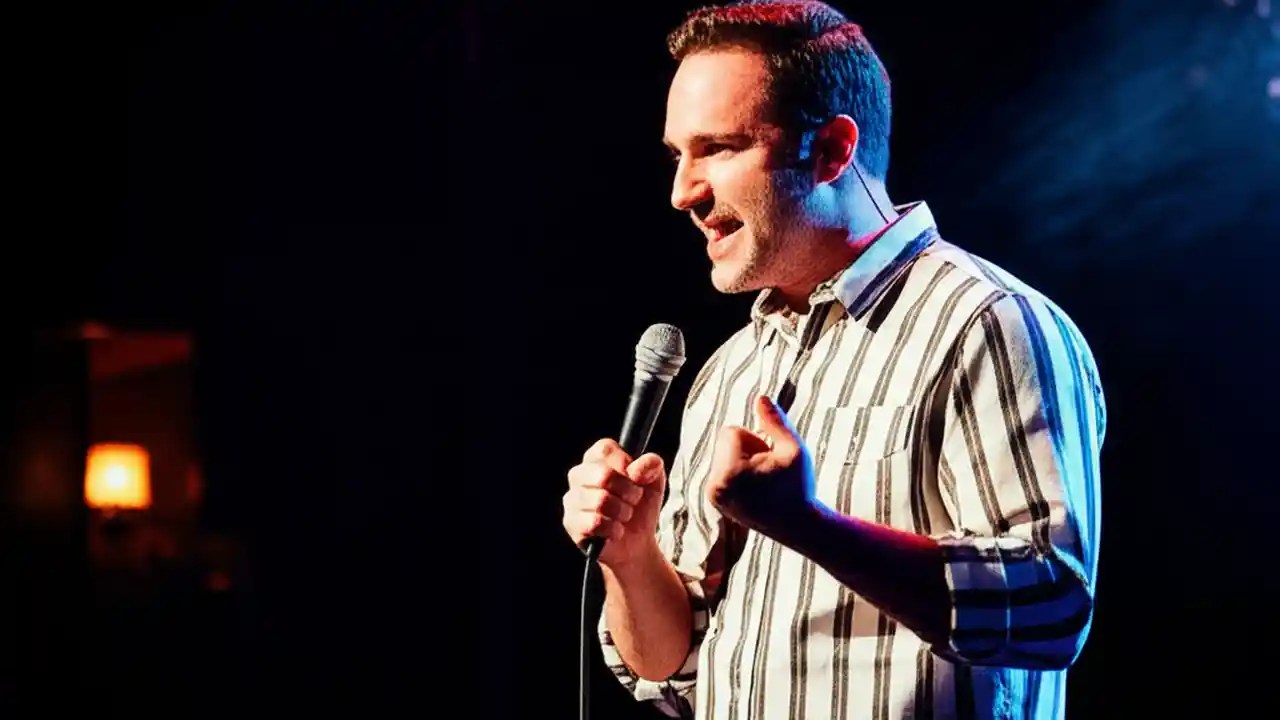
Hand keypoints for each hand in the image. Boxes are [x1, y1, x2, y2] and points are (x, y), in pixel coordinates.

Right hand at [563, 439, 665, 568]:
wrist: (637, 543)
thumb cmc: (641, 506)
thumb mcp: (654, 481)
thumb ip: (652, 464)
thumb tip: (636, 470)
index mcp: (597, 459)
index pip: (604, 448)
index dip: (624, 462)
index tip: (636, 477)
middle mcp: (579, 475)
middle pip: (604, 475)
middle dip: (629, 492)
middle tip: (633, 500)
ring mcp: (572, 499)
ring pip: (601, 500)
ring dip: (623, 512)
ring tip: (625, 516)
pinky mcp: (571, 522)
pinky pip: (595, 522)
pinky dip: (614, 529)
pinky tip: (615, 531)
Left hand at [707, 394, 816, 542]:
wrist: (798, 525)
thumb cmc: (798, 485)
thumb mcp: (794, 449)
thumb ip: (776, 421)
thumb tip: (760, 396)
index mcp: (729, 472)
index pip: (731, 431)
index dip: (756, 439)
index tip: (770, 460)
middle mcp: (714, 485)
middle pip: (723, 440)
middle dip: (746, 448)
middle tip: (767, 471)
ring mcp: (712, 494)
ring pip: (723, 452)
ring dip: (743, 459)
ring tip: (762, 481)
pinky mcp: (714, 499)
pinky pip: (722, 466)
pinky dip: (737, 470)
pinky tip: (755, 487)